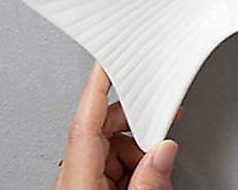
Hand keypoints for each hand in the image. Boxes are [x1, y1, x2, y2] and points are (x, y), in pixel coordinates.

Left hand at [53, 64, 179, 189]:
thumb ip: (149, 179)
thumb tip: (165, 149)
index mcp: (77, 179)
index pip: (85, 120)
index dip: (97, 85)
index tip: (108, 60)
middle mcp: (72, 180)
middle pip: (101, 130)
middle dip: (135, 127)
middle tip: (161, 132)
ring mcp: (77, 186)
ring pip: (108, 147)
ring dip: (135, 152)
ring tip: (153, 172)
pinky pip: (106, 166)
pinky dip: (129, 167)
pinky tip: (144, 182)